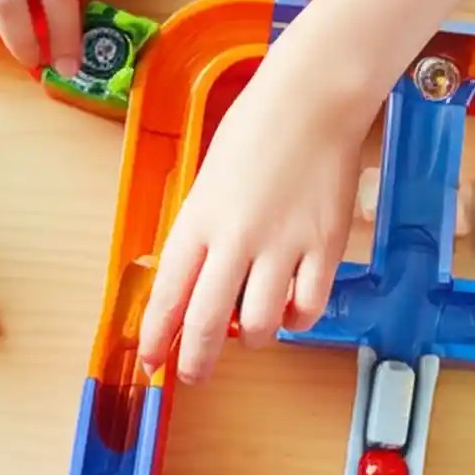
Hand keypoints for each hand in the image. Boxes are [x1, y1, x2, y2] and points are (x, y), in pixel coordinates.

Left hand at [138, 72, 367, 383]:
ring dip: (251, 339)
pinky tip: (291, 310)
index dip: (156, 336)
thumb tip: (195, 283)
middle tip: (195, 374)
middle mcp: (236, 238)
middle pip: (206, 322)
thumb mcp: (209, 180)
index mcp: (198, 219)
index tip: (150, 358)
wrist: (313, 100)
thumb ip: (201, 232)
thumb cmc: (257, 130)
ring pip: (259, 325)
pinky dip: (296, 320)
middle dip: (196, 361)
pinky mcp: (324, 247)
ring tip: (251, 329)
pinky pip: (307, 308)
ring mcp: (283, 245)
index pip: (167, 294)